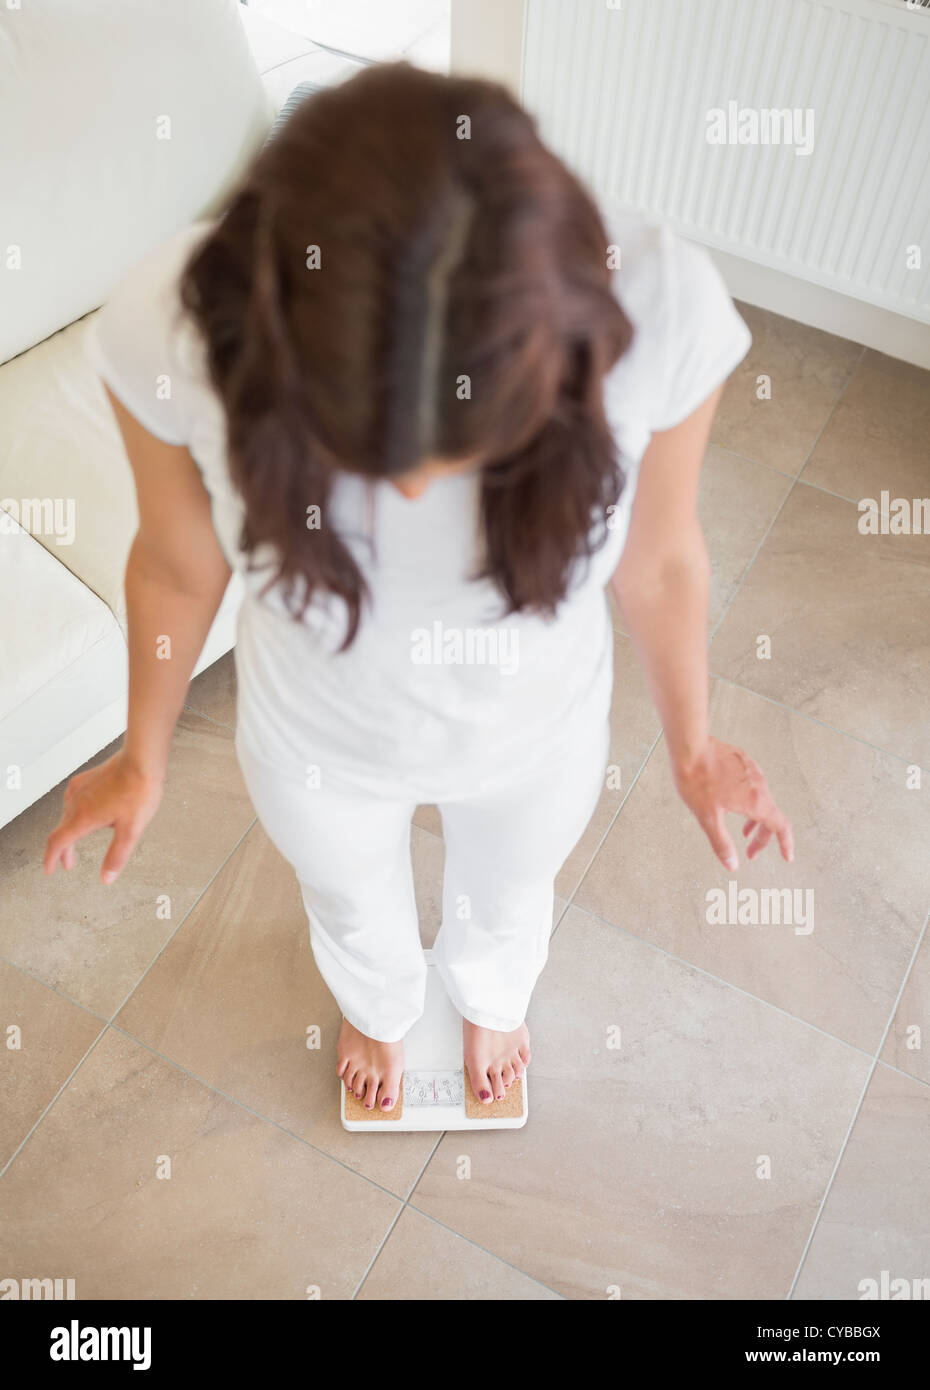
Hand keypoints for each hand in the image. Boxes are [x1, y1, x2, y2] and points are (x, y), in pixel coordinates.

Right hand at [43, 750, 164, 884]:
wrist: (142, 759)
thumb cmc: (139, 790)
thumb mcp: (131, 830)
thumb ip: (117, 856)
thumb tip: (106, 878)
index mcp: (83, 817)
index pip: (57, 842)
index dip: (50, 859)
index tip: (48, 870)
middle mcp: (76, 801)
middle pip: (61, 830)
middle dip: (64, 850)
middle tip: (69, 863)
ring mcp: (79, 788)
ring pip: (67, 815)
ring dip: (70, 831)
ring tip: (79, 840)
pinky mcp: (86, 779)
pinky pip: (73, 801)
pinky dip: (75, 814)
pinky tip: (87, 813)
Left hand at [672, 737, 792, 871]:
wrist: (690, 747)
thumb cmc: (697, 780)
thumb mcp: (707, 817)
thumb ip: (721, 843)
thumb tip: (732, 865)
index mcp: (755, 801)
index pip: (780, 826)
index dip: (785, 844)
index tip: (786, 856)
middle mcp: (760, 785)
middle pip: (770, 816)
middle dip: (762, 837)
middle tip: (751, 852)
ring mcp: (753, 771)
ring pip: (761, 800)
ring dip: (755, 819)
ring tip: (743, 830)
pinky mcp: (744, 761)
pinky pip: (753, 786)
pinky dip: (749, 801)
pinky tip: (732, 802)